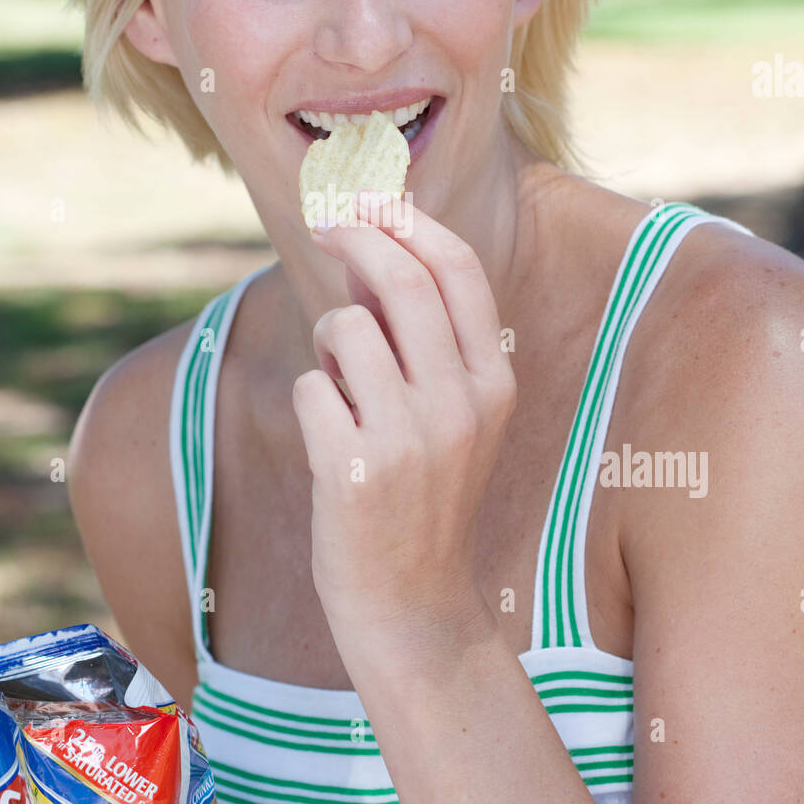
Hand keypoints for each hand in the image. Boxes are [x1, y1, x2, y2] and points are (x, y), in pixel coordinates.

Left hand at [291, 192, 515, 652]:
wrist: (411, 603)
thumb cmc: (423, 494)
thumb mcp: (453, 415)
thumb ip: (423, 337)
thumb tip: (370, 245)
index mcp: (493, 383)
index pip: (458, 269)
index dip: (407, 221)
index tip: (368, 200)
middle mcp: (461, 404)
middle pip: (402, 280)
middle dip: (355, 236)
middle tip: (324, 224)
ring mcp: (409, 439)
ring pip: (345, 328)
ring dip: (328, 340)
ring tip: (339, 385)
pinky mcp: (353, 471)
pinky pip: (311, 388)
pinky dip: (311, 399)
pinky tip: (330, 439)